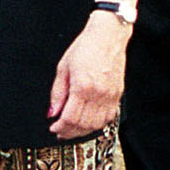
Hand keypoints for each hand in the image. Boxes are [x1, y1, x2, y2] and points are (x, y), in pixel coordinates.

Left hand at [47, 12, 129, 139]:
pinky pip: (108, 117)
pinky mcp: (118, 95)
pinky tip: (88, 123)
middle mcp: (99, 94)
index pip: (71, 117)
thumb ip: (57, 93)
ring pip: (97, 124)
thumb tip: (52, 112)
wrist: (108, 36)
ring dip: (83, 131)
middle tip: (60, 133)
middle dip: (70, 132)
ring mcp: (111, 96)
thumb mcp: (63, 67)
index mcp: (83, 87)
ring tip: (72, 130)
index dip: (61, 127)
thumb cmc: (85, 47)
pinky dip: (97, 124)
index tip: (53, 129)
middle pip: (84, 124)